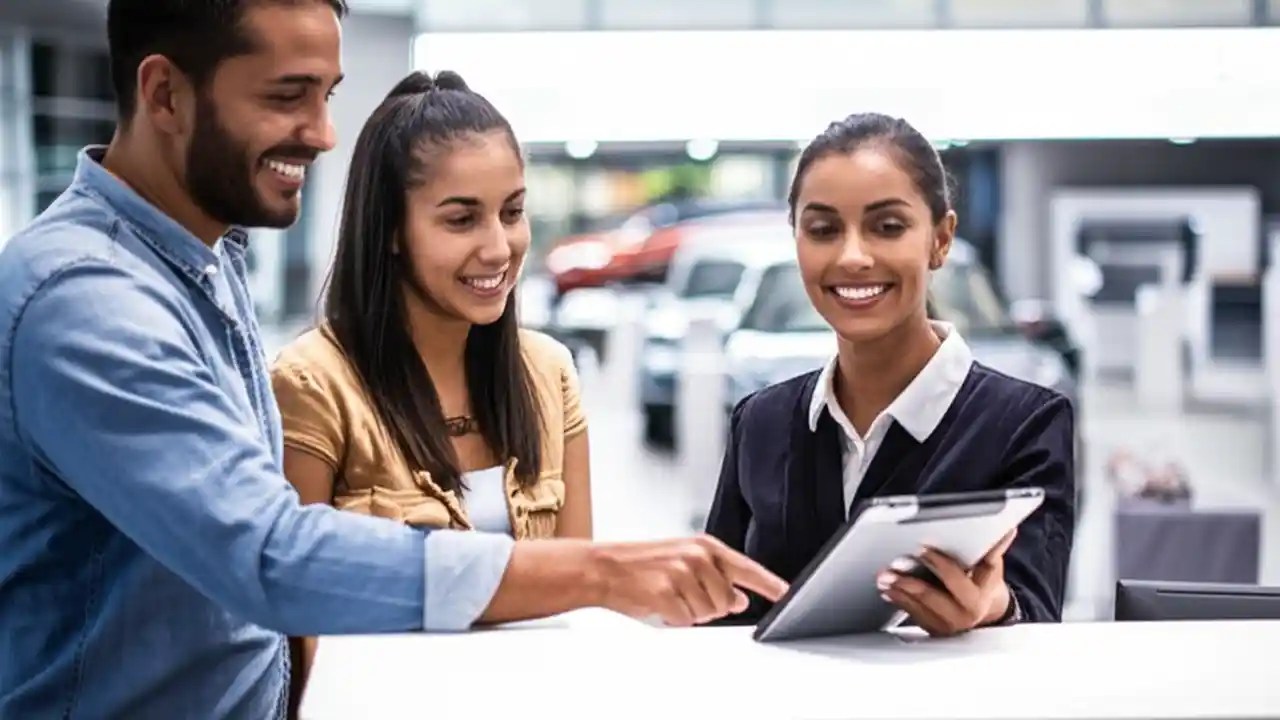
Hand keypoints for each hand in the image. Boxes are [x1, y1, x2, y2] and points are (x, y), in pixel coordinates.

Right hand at [593, 534, 788, 626]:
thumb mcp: (684, 561)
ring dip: (690, 612)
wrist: (605, 567)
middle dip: (708, 605)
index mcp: (705, 546)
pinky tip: (659, 602)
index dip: (769, 584)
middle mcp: (697, 557)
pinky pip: (685, 620)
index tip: (786, 594)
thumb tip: (740, 600)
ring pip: (707, 614)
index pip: (747, 568)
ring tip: (669, 595)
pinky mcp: (667, 593)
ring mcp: (682, 574)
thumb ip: (717, 579)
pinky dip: (674, 618)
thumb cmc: (643, 563)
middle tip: (683, 593)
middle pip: (726, 601)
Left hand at [877, 529, 1016, 636]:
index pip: (957, 580)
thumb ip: (993, 550)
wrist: (985, 613)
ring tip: (884, 576)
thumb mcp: (991, 568)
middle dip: (911, 581)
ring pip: (918, 607)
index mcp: (980, 596)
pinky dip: (898, 599)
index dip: (941, 564)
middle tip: (894, 565)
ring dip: (899, 590)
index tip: (922, 548)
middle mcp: (964, 614)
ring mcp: (948, 625)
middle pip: (933, 596)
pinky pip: (912, 614)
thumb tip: (1008, 529)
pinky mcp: (933, 630)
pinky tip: (887, 589)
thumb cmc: (984, 584)